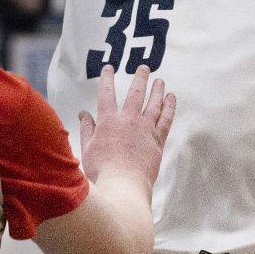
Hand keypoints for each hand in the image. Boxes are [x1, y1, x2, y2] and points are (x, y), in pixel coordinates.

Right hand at [78, 66, 175, 187]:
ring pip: (154, 103)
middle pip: (136, 93)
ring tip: (160, 80)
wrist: (123, 185)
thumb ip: (87, 129)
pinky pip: (166, 119)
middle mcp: (129, 120)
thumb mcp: (87, 148)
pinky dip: (169, 107)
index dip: (107, 79)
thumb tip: (83, 114)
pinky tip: (171, 99)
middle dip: (140, 78)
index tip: (109, 68)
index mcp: (108, 121)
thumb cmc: (102, 170)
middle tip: (144, 68)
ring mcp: (145, 129)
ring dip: (158, 90)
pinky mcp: (158, 140)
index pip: (106, 94)